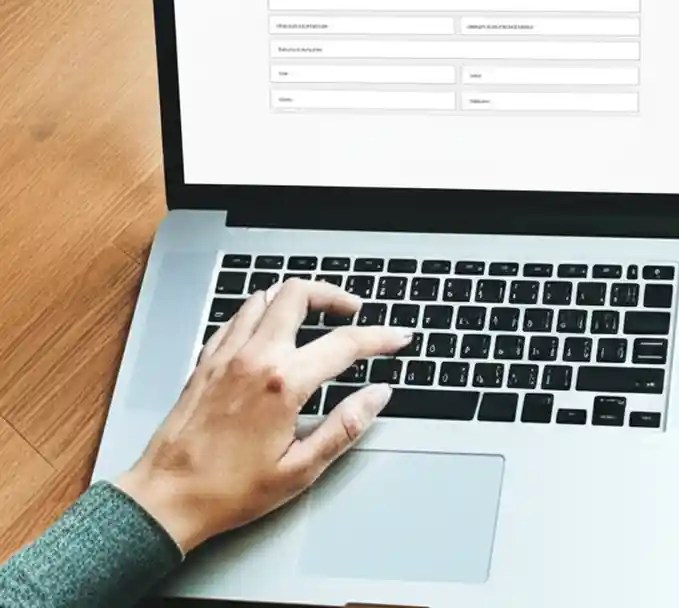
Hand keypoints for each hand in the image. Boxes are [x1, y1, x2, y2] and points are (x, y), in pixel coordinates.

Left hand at [114, 280, 409, 552]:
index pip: (345, 343)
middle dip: (333, 296)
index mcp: (281, 384)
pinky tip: (272, 330)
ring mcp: (225, 356)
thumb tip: (377, 396)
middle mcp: (252, 358)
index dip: (380, 338)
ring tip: (317, 314)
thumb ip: (345, 426)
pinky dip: (262, 312)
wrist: (165, 499)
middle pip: (298, 295)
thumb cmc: (228, 490)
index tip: (397, 338)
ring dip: (296, 299)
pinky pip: (237, 318)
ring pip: (265, 298)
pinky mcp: (205, 362)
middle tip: (353, 312)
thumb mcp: (301, 468)